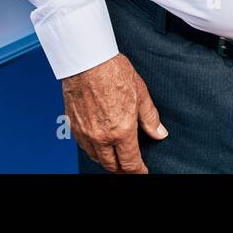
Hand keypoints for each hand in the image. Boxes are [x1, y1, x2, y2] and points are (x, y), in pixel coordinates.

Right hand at [62, 52, 167, 172]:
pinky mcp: (73, 126)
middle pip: (112, 166)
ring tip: (116, 157)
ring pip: (96, 158)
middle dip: (123, 170)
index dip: (139, 171)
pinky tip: (99, 144)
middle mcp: (101, 137)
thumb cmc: (112, 71)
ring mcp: (85, 133)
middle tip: (130, 167)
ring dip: (107, 161)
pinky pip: (84, 147)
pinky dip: (93, 150)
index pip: (130, 163)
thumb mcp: (141, 93)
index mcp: (121, 130)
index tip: (143, 171)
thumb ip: (150, 118)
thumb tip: (159, 133)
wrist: (86, 60)